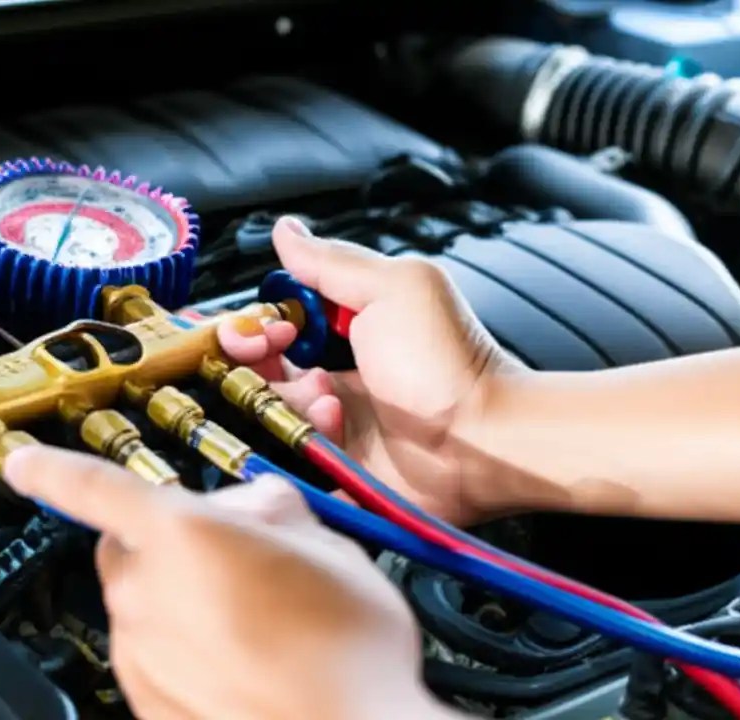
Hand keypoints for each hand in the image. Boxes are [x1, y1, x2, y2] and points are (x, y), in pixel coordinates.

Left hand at [3, 446, 444, 719]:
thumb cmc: (344, 650)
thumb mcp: (329, 545)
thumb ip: (274, 510)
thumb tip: (259, 506)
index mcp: (181, 533)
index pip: (90, 487)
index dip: (49, 468)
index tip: (21, 461)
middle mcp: (145, 590)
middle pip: (127, 548)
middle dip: (164, 542)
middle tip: (233, 554)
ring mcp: (143, 652)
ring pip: (145, 604)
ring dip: (183, 598)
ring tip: (258, 619)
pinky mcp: (150, 701)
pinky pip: (156, 655)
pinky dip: (185, 649)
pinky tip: (245, 659)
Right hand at [219, 217, 522, 524]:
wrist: (482, 438)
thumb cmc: (447, 361)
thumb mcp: (391, 289)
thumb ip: (332, 262)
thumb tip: (287, 231)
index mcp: (347, 332)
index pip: (274, 325)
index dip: (256, 324)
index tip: (267, 325)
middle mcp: (337, 377)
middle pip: (261, 370)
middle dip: (262, 364)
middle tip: (283, 358)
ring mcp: (336, 425)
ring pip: (272, 414)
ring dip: (292, 400)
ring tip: (331, 400)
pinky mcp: (337, 469)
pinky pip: (292, 459)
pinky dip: (306, 440)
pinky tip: (337, 429)